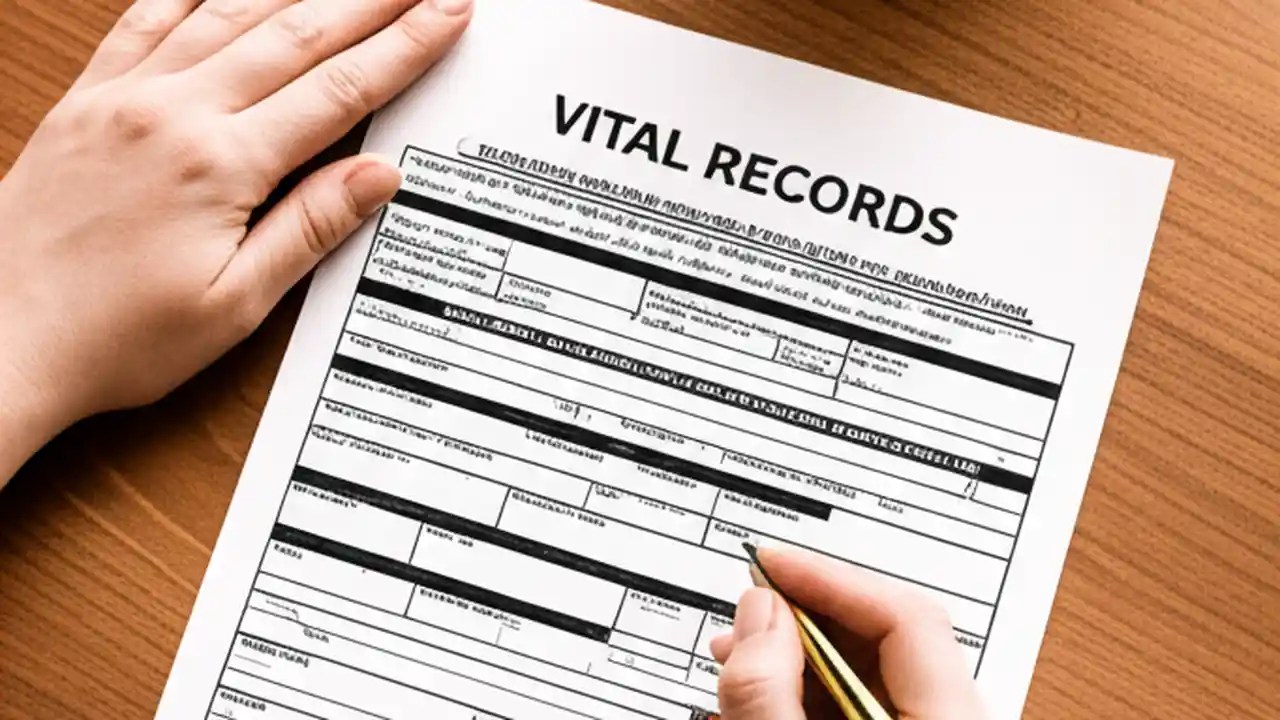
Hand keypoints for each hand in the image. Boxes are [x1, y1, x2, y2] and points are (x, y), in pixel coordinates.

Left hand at [0, 0, 472, 482]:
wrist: (1, 340)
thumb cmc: (112, 336)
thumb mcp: (235, 302)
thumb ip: (311, 227)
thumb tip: (379, 176)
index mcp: (219, 165)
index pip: (339, 91)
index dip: (403, 48)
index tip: (445, 16)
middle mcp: (171, 112)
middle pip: (295, 35)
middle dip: (370, 2)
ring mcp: (124, 96)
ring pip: (229, 13)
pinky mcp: (89, 98)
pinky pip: (148, 16)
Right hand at [710, 548, 986, 718]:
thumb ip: (768, 690)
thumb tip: (760, 612)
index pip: (907, 614)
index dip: (830, 576)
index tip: (771, 563)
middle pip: (890, 639)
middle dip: (806, 618)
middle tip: (749, 610)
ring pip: (873, 675)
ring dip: (801, 659)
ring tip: (742, 664)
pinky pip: (867, 709)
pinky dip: (812, 696)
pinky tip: (767, 700)